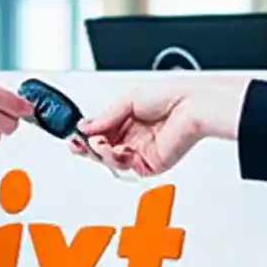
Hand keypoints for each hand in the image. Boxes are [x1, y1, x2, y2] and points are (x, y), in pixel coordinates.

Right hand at [71, 78, 250, 175]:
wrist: (192, 107)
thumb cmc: (171, 97)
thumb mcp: (128, 100)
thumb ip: (105, 116)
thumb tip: (84, 126)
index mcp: (127, 120)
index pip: (99, 133)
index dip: (85, 135)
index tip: (74, 135)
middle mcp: (133, 137)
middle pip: (101, 150)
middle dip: (88, 147)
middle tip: (82, 142)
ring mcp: (140, 152)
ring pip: (111, 162)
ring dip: (101, 154)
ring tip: (100, 143)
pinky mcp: (150, 165)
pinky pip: (127, 170)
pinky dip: (117, 161)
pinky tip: (117, 150)